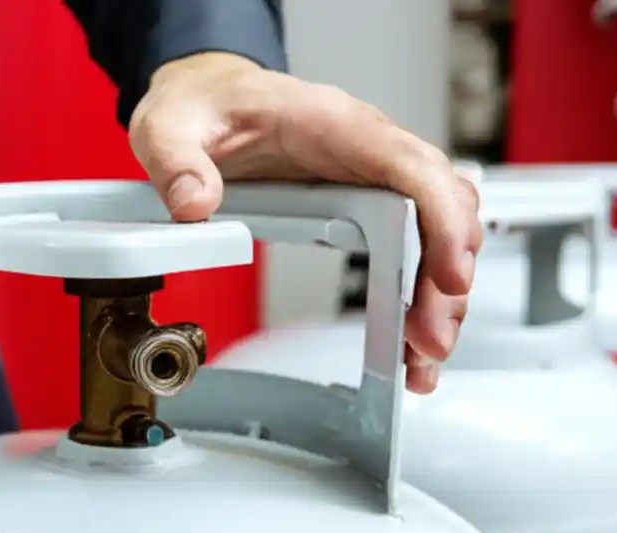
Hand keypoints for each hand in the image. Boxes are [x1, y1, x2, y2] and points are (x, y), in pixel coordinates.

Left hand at [129, 53, 481, 392]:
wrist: (204, 94)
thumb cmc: (200, 103)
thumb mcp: (168, 126)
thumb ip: (176, 163)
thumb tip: (193, 204)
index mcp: (329, 121)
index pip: (409, 166)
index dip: (440, 220)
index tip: (447, 275)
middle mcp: (365, 145)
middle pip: (438, 206)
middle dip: (444, 278)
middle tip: (427, 342)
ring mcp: (370, 173)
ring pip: (435, 229)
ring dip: (439, 295)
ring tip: (422, 356)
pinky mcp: (365, 199)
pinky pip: (412, 241)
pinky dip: (419, 291)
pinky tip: (409, 339)